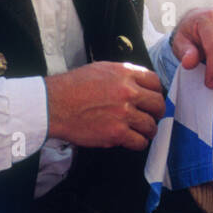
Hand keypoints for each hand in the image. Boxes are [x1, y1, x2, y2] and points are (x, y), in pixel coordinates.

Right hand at [45, 61, 165, 149]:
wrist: (54, 105)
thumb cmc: (72, 87)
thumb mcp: (101, 69)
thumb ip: (122, 75)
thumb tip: (136, 84)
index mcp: (125, 73)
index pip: (155, 82)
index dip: (156, 92)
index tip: (153, 98)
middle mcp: (128, 92)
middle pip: (157, 104)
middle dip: (157, 112)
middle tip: (153, 116)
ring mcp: (124, 113)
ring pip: (151, 125)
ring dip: (149, 130)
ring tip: (144, 131)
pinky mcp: (116, 133)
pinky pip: (139, 141)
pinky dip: (139, 143)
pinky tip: (133, 140)